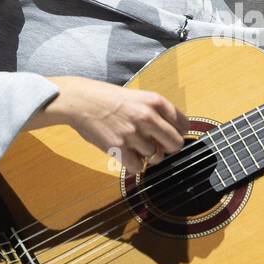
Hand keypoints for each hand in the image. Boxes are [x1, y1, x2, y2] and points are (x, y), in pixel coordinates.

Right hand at [32, 75, 190, 175]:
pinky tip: (127, 155)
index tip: (172, 135)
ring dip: (148, 156)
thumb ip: (156, 112)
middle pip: (176, 144)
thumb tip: (174, 131)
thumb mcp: (138, 96)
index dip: (178, 132)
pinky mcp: (119, 148)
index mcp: (155, 101)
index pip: (183, 124)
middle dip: (169, 148)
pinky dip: (134, 165)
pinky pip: (138, 167)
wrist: (80, 101)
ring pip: (156, 157)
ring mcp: (133, 133)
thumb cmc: (108, 98)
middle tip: (160, 147)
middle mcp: (147, 116)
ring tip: (135, 146)